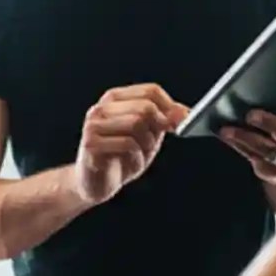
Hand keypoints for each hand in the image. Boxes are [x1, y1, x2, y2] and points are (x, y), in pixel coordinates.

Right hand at [75, 84, 188, 204]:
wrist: (96, 184)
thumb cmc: (122, 158)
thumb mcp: (149, 136)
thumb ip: (164, 122)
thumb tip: (184, 113)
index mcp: (115, 99)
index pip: (150, 91)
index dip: (171, 107)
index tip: (182, 122)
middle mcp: (102, 108)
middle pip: (145, 106)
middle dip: (158, 127)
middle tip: (153, 144)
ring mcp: (93, 125)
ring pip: (137, 122)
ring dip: (147, 144)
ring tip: (139, 155)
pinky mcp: (91, 144)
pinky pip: (128, 144)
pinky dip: (137, 157)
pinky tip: (130, 164)